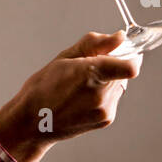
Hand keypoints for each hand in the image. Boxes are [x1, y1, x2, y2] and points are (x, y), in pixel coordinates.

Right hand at [0, 30, 141, 161]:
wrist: (30, 123)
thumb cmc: (41, 90)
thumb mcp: (63, 58)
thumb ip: (95, 44)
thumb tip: (118, 37)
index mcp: (90, 75)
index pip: (130, 66)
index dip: (130, 54)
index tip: (121, 51)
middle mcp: (101, 95)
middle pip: (124, 72)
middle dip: (112, 66)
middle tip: (87, 69)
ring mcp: (104, 109)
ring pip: (119, 84)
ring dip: (107, 81)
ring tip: (80, 87)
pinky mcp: (106, 119)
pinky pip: (113, 98)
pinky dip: (102, 95)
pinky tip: (81, 99)